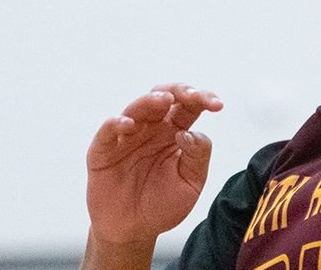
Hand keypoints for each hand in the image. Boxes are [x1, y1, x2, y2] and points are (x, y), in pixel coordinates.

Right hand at [86, 84, 222, 248]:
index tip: (217, 104)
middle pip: (161, 98)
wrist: (132, 229)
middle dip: (178, 91)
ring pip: (136, 109)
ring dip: (149, 102)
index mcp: (173, 133)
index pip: (188, 107)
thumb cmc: (161, 204)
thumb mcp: (190, 184)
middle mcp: (150, 129)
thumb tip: (189, 132)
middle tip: (192, 97)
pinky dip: (116, 123)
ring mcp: (126, 137)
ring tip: (163, 101)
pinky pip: (108, 131)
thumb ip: (196, 157)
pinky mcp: (103, 149)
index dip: (201, 99)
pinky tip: (129, 125)